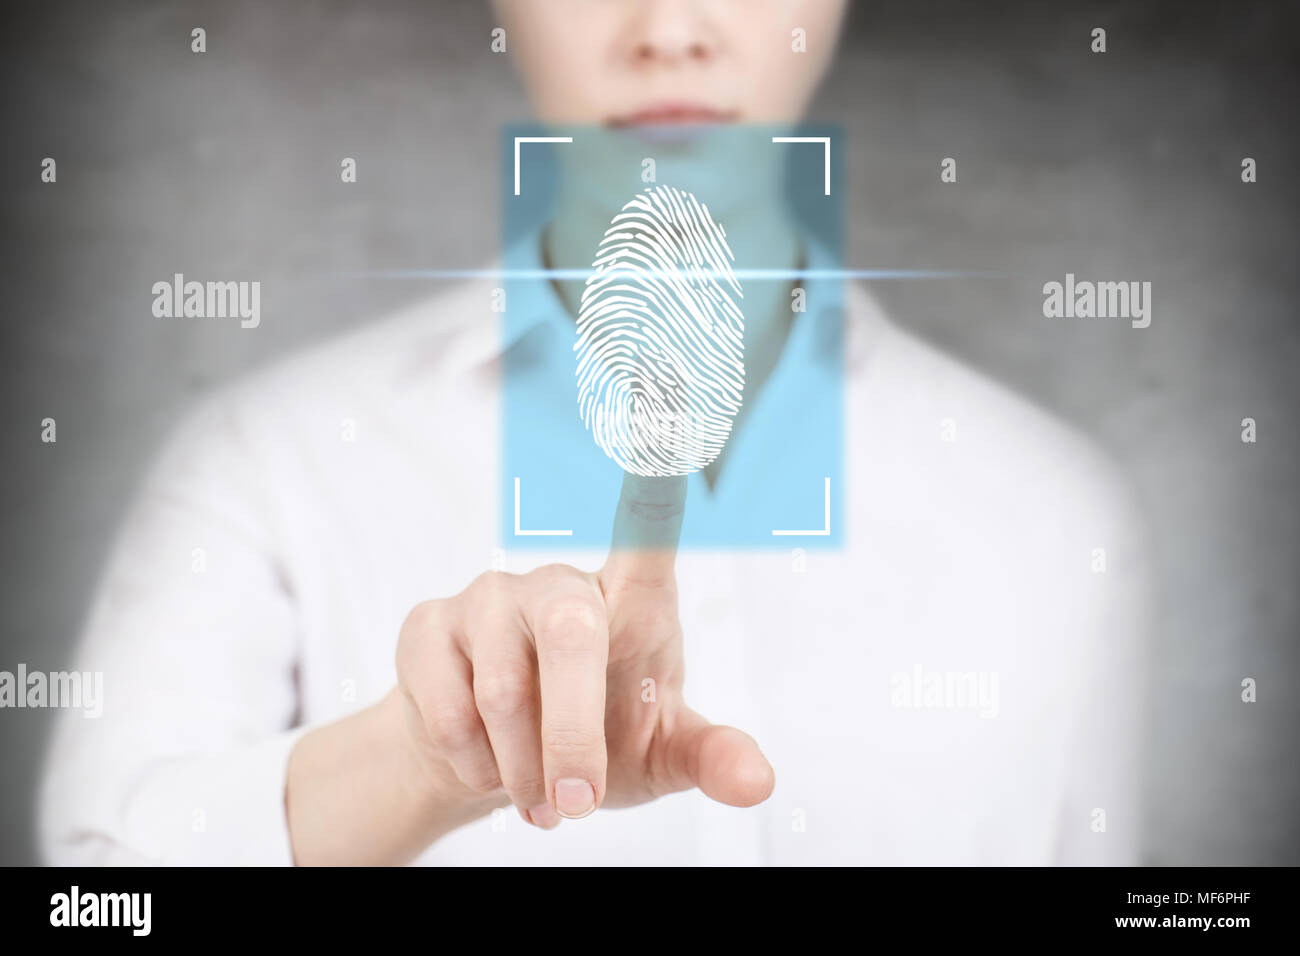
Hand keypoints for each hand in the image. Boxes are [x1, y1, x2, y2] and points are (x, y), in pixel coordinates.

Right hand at [395, 473, 774, 828]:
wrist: (497, 768)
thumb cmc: (598, 744)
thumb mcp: (661, 760)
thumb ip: (709, 758)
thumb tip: (759, 781)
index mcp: (633, 603)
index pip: (649, 524)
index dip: (656, 463)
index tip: (668, 385)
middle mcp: (560, 584)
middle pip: (573, 634)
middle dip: (574, 734)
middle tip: (577, 801)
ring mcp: (489, 597)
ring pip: (504, 689)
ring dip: (523, 765)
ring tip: (540, 794)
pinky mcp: (430, 627)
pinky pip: (448, 705)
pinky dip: (474, 762)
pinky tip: (485, 763)